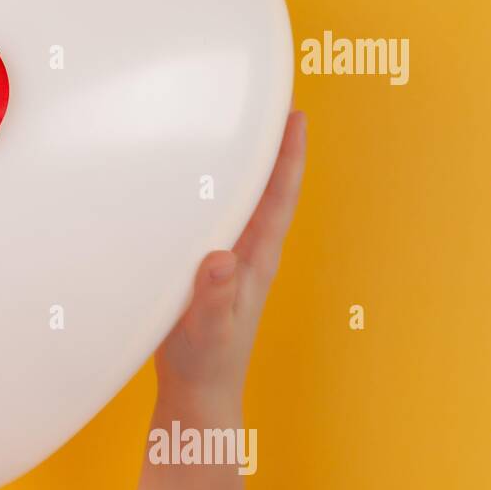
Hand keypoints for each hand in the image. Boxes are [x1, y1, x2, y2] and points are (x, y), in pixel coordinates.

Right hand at [155, 110, 306, 415]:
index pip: (279, 197)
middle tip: (268, 99)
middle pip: (266, 187)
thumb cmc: (205, 363)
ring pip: (243, 199)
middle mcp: (248, 252)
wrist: (197, 391)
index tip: (294, 113)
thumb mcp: (206, 330)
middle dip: (270, 143)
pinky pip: (217, 216)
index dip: (288, 155)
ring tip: (234, 125)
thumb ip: (214, 296)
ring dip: (244, 163)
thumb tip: (220, 259)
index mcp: (256, 259)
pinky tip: (196, 178)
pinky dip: (213, 189)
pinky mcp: (208, 267)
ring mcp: (230, 259)